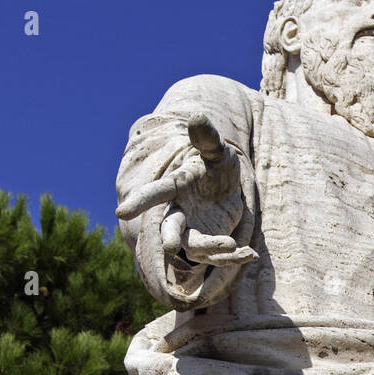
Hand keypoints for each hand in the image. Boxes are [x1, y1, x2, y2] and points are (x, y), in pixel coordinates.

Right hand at [116, 112, 256, 267]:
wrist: (227, 188)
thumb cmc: (217, 166)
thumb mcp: (218, 151)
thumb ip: (207, 139)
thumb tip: (198, 117)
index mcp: (177, 186)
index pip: (157, 192)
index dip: (140, 201)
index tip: (121, 213)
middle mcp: (180, 211)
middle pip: (170, 227)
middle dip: (169, 236)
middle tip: (168, 246)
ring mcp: (194, 230)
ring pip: (196, 246)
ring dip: (213, 249)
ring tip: (234, 246)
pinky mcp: (210, 243)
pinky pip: (219, 255)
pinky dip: (235, 257)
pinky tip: (252, 254)